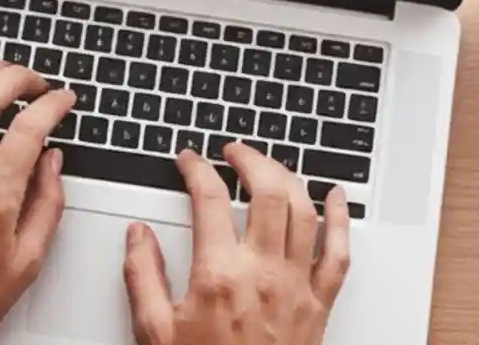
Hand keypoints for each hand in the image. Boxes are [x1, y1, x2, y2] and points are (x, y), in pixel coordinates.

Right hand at [123, 145, 350, 344]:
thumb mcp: (154, 333)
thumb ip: (142, 276)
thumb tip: (138, 235)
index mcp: (219, 275)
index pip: (208, 198)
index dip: (196, 168)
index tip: (188, 160)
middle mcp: (263, 273)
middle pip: (267, 191)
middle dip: (250, 158)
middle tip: (233, 151)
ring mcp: (296, 287)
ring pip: (304, 211)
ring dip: (288, 178)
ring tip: (271, 166)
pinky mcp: (319, 305)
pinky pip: (338, 253)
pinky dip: (340, 219)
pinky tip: (336, 198)